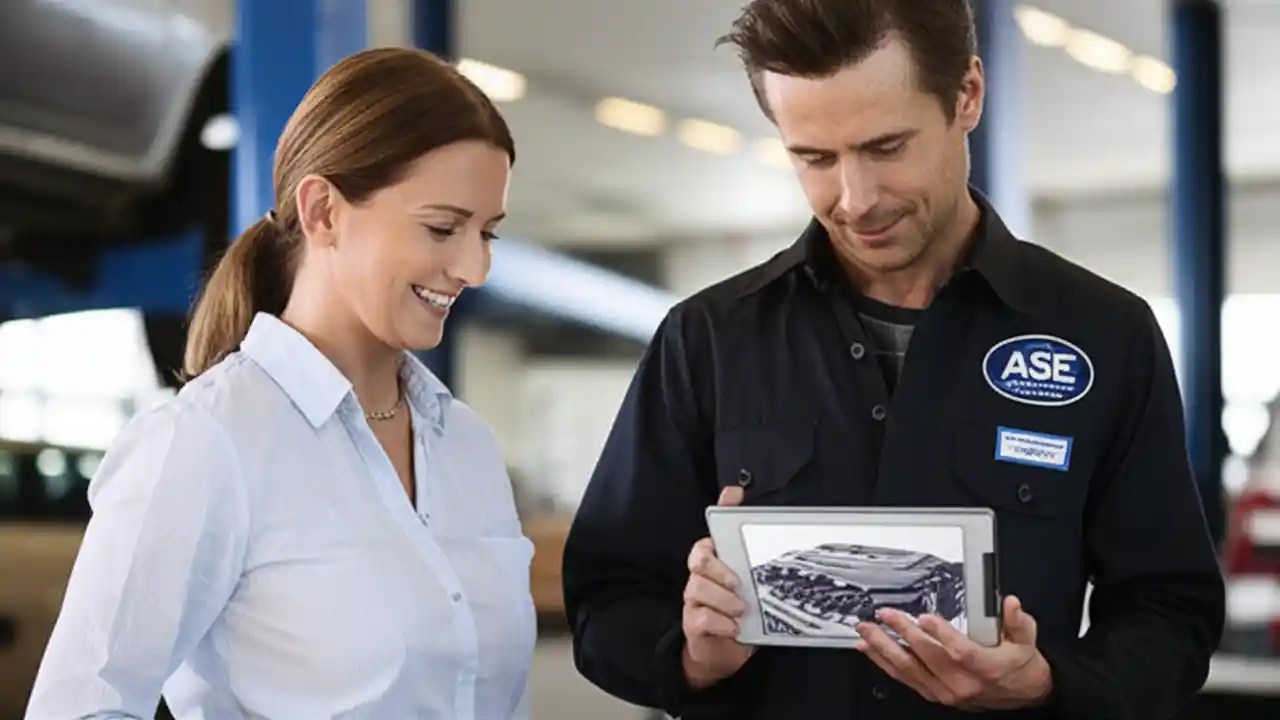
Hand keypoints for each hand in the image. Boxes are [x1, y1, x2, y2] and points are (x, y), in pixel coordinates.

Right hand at [681, 486, 754, 689]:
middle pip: (699, 558)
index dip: (722, 509)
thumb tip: (770, 528)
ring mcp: (693, 599)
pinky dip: (719, 622)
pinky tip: (733, 627)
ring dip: (722, 599)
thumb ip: (758, 560)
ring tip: (741, 610)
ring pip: (697, 587)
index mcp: (715, 561)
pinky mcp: (693, 623)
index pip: (714, 530)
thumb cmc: (739, 613)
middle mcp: (700, 576)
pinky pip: (700, 617)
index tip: (735, 496)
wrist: (723, 653)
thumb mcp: (754, 587)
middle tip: (739, 584)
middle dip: (719, 568)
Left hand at [854, 595, 1052, 710]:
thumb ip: (1018, 620)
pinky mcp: (935, 693)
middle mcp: (963, 683)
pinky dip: (885, 663)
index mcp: (986, 667)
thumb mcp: (1026, 639)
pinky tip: (871, 649)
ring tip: (868, 632)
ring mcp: (946, 691)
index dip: (941, 634)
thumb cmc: (1019, 665)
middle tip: (886, 615)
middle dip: (904, 633)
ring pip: (910, 670)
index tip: (926, 618)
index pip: (960, 652)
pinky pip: (905, 679)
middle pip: (928, 658)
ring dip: (885, 649)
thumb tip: (1010, 604)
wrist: (1022, 694)